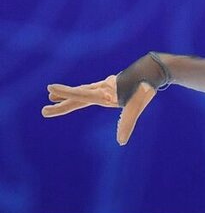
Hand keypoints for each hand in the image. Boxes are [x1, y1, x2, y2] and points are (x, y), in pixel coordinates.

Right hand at [42, 53, 170, 145]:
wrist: (152, 70)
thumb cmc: (144, 88)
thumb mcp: (136, 106)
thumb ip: (127, 123)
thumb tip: (121, 142)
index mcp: (104, 93)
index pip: (82, 94)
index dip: (66, 93)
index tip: (50, 89)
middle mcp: (102, 89)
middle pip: (78, 97)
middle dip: (62, 105)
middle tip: (44, 111)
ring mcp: (105, 86)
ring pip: (83, 92)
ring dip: (69, 96)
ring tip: (52, 97)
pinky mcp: (110, 85)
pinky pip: (91, 90)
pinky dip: (82, 92)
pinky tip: (81, 92)